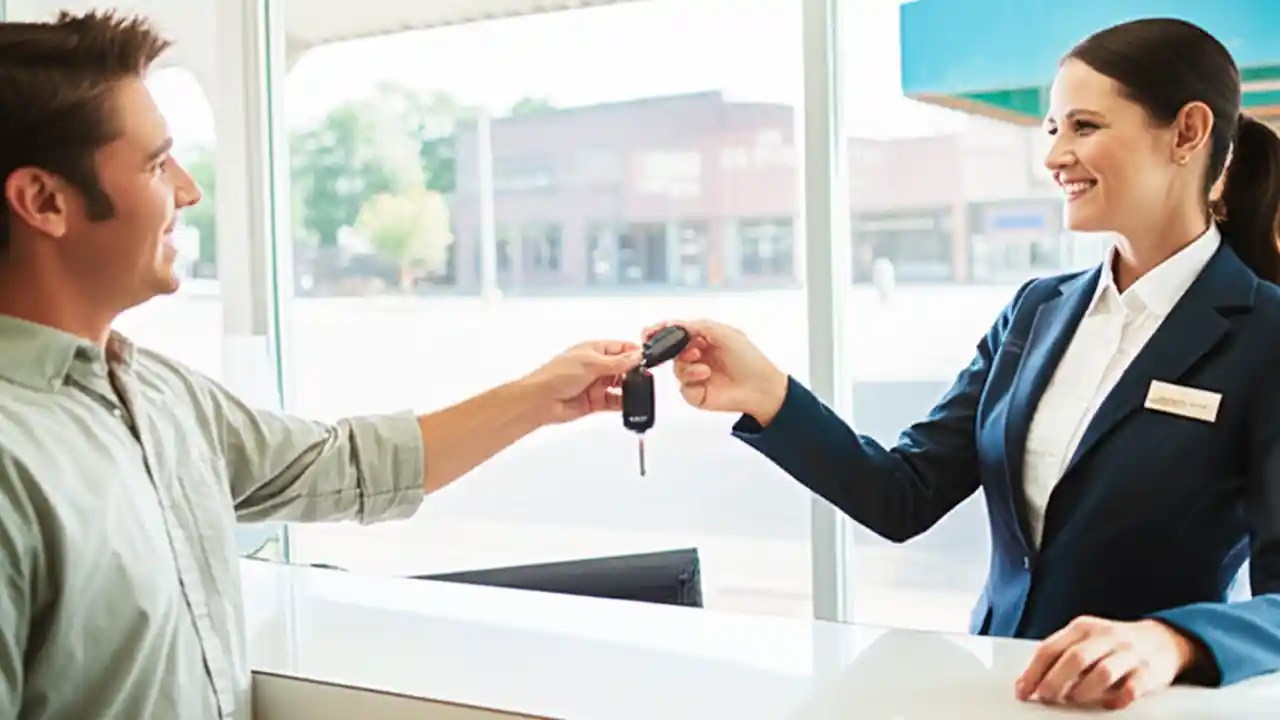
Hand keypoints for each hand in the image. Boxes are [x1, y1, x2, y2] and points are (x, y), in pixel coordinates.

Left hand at [520, 340, 641, 424]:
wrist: (541, 401)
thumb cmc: (556, 375)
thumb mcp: (591, 363)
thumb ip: (617, 362)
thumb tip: (636, 356)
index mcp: (594, 350)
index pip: (621, 348)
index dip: (635, 353)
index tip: (647, 359)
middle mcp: (596, 366)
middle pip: (623, 368)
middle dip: (634, 372)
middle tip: (645, 377)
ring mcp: (596, 384)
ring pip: (620, 386)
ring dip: (630, 388)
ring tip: (639, 391)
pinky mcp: (595, 401)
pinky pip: (614, 402)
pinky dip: (623, 403)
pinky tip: (630, 404)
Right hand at [642, 319, 787, 424]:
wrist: (761, 388)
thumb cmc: (749, 360)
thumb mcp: (725, 334)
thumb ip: (700, 326)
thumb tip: (677, 325)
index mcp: (703, 340)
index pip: (677, 333)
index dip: (662, 331)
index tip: (650, 331)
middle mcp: (698, 357)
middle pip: (671, 351)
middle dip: (672, 349)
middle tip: (687, 350)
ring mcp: (696, 376)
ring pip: (676, 369)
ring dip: (687, 366)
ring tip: (704, 367)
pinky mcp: (696, 394)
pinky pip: (683, 387)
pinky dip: (692, 380)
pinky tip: (706, 377)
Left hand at [1016, 616, 1202, 709]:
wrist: (1163, 640)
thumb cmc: (1113, 644)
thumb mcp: (1086, 639)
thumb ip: (1062, 655)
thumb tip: (1031, 682)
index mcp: (1083, 627)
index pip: (1051, 648)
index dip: (1033, 672)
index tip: (1023, 690)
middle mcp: (1106, 636)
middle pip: (1074, 659)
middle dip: (1054, 682)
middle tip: (1046, 698)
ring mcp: (1129, 653)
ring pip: (1102, 673)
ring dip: (1083, 691)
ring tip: (1074, 700)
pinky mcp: (1149, 672)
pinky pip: (1130, 689)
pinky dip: (1116, 699)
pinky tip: (1107, 704)